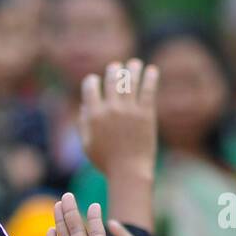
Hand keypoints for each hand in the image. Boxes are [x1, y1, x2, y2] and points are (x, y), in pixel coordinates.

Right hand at [79, 59, 157, 179]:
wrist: (129, 171)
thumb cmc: (106, 161)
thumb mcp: (87, 145)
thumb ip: (83, 124)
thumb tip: (85, 106)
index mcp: (94, 115)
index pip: (91, 87)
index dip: (92, 80)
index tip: (95, 80)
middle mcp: (110, 109)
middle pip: (112, 80)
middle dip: (113, 70)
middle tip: (117, 67)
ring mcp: (129, 110)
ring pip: (130, 81)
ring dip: (132, 69)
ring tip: (134, 64)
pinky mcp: (146, 113)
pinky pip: (148, 90)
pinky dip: (150, 77)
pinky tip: (152, 70)